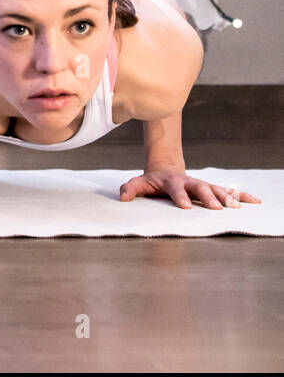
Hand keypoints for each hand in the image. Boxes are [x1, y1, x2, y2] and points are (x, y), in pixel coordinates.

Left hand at [119, 167, 261, 209]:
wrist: (166, 169)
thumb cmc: (152, 181)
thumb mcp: (138, 183)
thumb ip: (130, 189)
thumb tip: (122, 198)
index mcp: (171, 182)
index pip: (175, 189)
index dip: (180, 197)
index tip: (186, 207)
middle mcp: (189, 182)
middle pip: (200, 188)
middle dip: (208, 197)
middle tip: (216, 208)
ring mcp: (202, 184)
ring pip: (217, 189)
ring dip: (227, 197)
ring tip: (237, 207)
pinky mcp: (212, 188)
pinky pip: (229, 191)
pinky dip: (241, 195)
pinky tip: (254, 201)